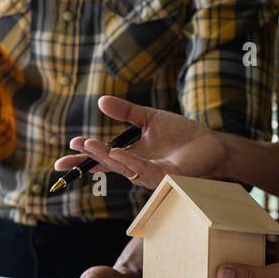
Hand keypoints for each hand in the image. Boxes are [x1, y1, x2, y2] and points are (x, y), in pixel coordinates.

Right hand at [55, 95, 229, 190]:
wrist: (210, 144)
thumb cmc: (181, 135)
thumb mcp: (149, 119)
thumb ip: (126, 112)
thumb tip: (100, 101)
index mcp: (133, 155)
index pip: (104, 158)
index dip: (85, 157)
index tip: (68, 149)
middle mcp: (139, 168)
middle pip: (110, 164)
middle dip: (91, 156)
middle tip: (75, 146)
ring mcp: (153, 174)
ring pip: (124, 168)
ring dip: (106, 157)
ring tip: (89, 145)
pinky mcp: (169, 176)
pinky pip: (146, 171)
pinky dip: (130, 162)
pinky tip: (118, 153)